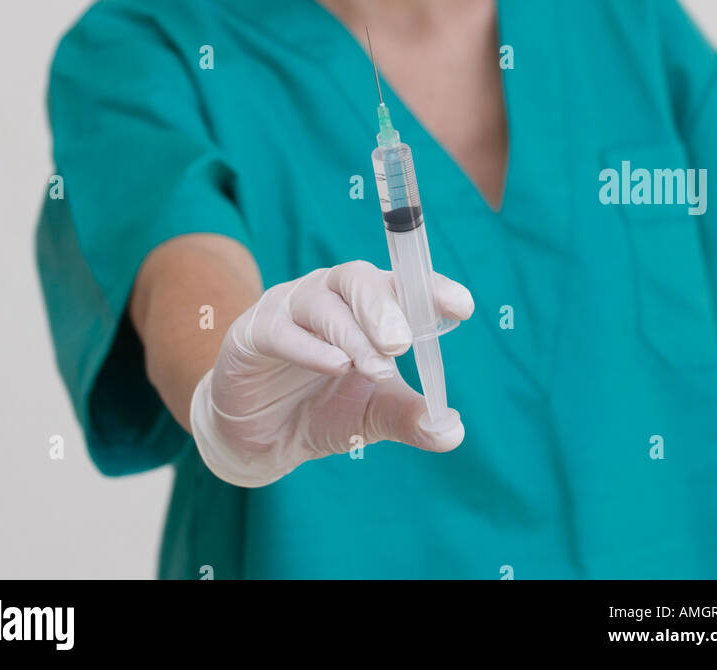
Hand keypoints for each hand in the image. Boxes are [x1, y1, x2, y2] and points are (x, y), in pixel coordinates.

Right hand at [189, 259, 473, 486]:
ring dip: (352, 332)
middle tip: (404, 342)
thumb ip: (410, 418)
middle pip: (356, 278)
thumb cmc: (321, 408)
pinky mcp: (253, 333)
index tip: (462, 307)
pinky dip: (309, 347)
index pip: (399, 285)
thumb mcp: (372, 416)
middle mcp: (329, 295)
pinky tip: (335, 366)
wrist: (259, 438)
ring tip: (377, 365)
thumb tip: (454, 431)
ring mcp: (288, 309)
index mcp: (365, 305)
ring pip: (321, 302)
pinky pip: (281, 330)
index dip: (430, 289)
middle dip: (384, 305)